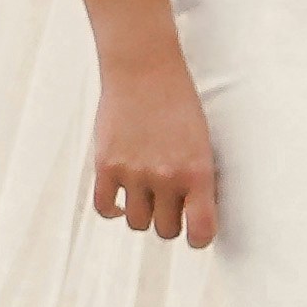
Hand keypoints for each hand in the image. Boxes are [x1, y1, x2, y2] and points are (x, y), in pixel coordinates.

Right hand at [88, 55, 221, 243]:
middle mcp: (165, 177)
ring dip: (143, 213)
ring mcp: (133, 173)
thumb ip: (198, 179)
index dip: (199, 237)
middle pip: (166, 230)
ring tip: (147, 193)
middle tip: (170, 203)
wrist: (145, 69)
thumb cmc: (179, 104)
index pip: (200, 232)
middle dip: (170, 221)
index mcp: (197, 172)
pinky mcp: (106, 165)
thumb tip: (197, 216)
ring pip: (137, 223)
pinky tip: (123, 196)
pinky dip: (114, 208)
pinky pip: (105, 208)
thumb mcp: (202, 142)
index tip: (196, 231)